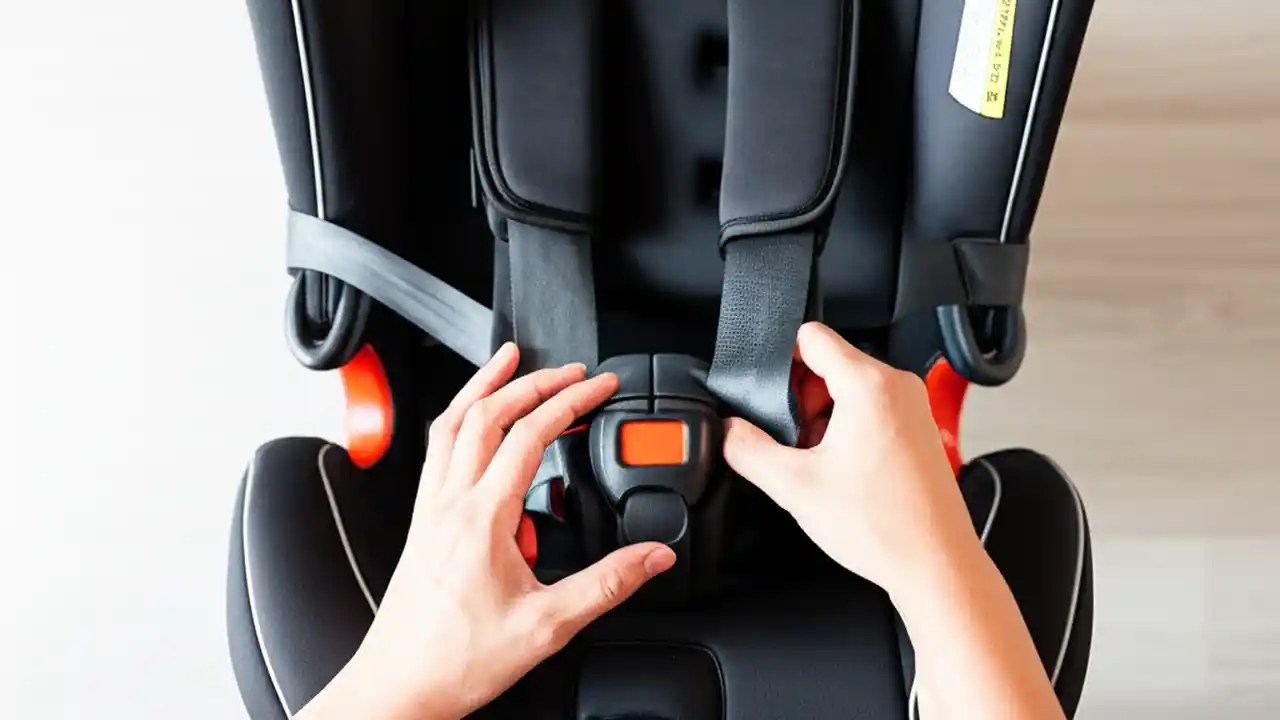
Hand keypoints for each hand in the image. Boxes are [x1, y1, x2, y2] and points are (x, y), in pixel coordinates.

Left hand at [301, 343, 676, 719]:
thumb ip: (607, 585)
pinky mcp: (422, 524)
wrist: (399, 687)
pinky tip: (473, 427)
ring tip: (507, 361)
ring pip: (450, 423)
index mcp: (482, 517)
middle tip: (568, 368)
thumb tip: (653, 556)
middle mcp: (450, 503)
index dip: (571, 400)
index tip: (600, 385)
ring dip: (482, 385)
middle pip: (486, 413)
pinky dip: (459, 421)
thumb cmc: (456, 660)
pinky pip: (438, 452)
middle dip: (531, 379)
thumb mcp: (547, 625)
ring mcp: (430, 509)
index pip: (530, 434)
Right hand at [723, 322, 979, 597]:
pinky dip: (846, 430)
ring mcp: (912, 407)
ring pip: (848, 388)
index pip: (811, 336)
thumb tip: (730, 431)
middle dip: (800, 398)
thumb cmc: (885, 527)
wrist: (935, 565)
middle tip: (792, 441)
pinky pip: (870, 410)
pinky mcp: (917, 429)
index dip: (779, 358)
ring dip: (822, 417)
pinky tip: (840, 470)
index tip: (766, 389)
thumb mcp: (793, 486)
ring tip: (817, 462)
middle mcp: (897, 387)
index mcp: (869, 385)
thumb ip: (747, 449)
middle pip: (828, 363)